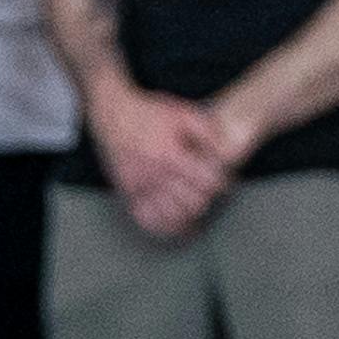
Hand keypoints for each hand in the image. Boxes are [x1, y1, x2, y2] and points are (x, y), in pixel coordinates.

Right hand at [89, 78, 239, 241]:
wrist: (112, 114)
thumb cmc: (148, 112)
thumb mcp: (182, 111)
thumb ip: (206, 130)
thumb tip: (224, 149)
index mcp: (170, 154)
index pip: (205, 182)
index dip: (221, 185)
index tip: (225, 183)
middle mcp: (154, 174)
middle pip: (190, 203)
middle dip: (205, 200)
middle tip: (210, 196)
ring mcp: (139, 186)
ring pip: (169, 217)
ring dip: (187, 219)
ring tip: (197, 217)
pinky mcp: (127, 192)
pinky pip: (146, 218)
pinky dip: (162, 227)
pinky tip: (174, 227)